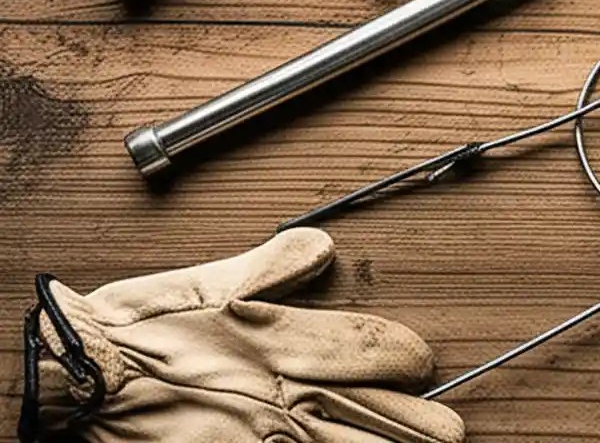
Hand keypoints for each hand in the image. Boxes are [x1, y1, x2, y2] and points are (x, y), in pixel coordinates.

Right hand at [23, 228, 463, 442]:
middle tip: (448, 431)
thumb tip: (319, 247)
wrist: (80, 377)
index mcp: (281, 341)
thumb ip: (270, 268)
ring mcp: (267, 439)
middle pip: (380, 415)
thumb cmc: (139, 330)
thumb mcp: (205, 283)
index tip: (423, 361)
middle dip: (419, 425)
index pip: (369, 349)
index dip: (406, 356)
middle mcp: (283, 394)